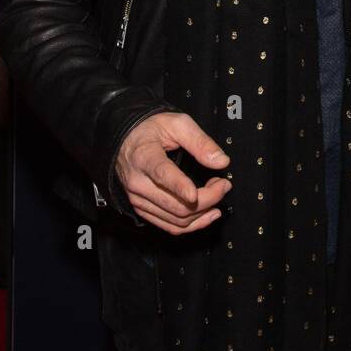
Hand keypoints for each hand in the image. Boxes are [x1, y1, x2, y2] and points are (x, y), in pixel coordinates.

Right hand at [114, 111, 231, 234]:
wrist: (126, 140)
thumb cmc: (151, 130)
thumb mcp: (177, 124)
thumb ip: (200, 142)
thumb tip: (221, 162)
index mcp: (144, 157)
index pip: (162, 175)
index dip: (179, 187)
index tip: (195, 194)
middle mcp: (138, 183)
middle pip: (176, 204)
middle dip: (208, 199)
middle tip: (224, 185)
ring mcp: (139, 199)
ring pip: (176, 220)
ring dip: (204, 212)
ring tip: (218, 194)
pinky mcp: (143, 209)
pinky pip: (170, 226)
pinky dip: (193, 224)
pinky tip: (209, 214)